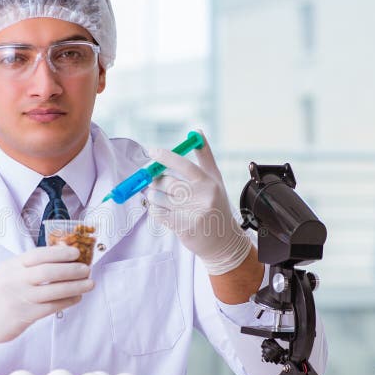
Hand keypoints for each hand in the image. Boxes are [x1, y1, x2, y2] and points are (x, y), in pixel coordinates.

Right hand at [0, 245, 93, 352]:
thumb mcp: (8, 273)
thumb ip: (29, 266)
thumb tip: (61, 257)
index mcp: (11, 266)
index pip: (38, 255)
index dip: (59, 252)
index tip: (76, 252)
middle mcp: (14, 280)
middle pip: (47, 271)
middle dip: (71, 269)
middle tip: (86, 269)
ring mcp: (19, 298)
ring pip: (52, 290)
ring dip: (75, 286)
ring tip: (89, 283)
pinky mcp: (24, 315)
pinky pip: (51, 307)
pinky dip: (67, 301)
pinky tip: (76, 297)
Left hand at [146, 131, 251, 275]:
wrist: (223, 241)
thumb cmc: (217, 206)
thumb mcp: (215, 180)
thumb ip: (205, 156)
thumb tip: (196, 132)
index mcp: (208, 182)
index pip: (184, 165)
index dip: (165, 156)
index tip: (151, 151)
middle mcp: (202, 197)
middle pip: (166, 181)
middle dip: (155, 180)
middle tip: (154, 181)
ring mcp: (192, 214)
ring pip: (158, 198)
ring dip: (153, 196)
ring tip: (159, 197)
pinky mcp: (182, 228)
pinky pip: (157, 213)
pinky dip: (154, 209)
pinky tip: (161, 209)